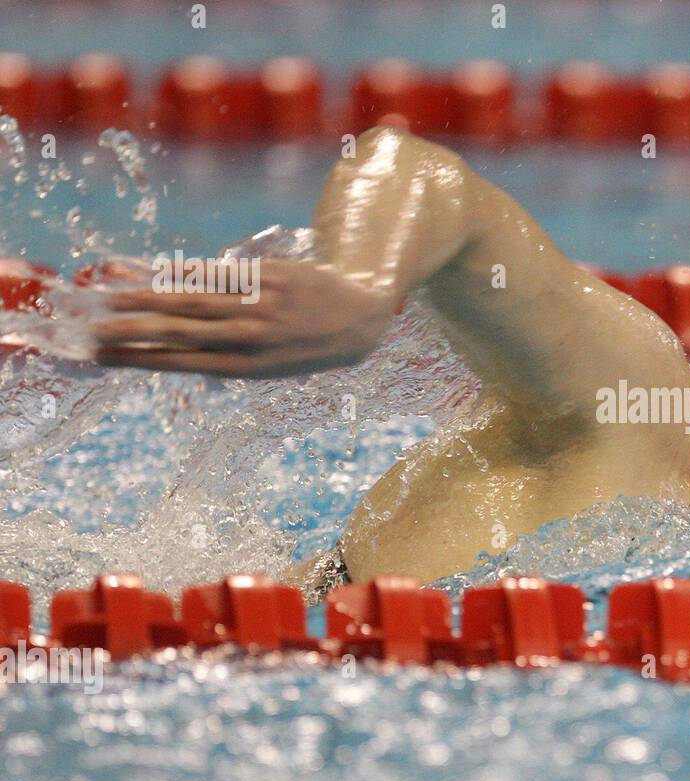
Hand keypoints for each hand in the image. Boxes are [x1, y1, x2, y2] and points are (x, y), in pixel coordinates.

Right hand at [93, 259, 397, 377]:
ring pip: (192, 299)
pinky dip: (183, 272)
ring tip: (110, 294)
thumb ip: (226, 355)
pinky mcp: (268, 276)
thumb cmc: (307, 344)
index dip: (140, 359)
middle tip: (93, 329)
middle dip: (132, 331)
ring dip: (147, 297)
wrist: (360, 316)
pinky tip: (153, 270)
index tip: (103, 356)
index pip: (181, 362)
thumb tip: (173, 352)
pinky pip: (219, 273)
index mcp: (247, 366)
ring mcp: (258, 304)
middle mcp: (249, 336)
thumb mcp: (271, 364)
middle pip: (179, 332)